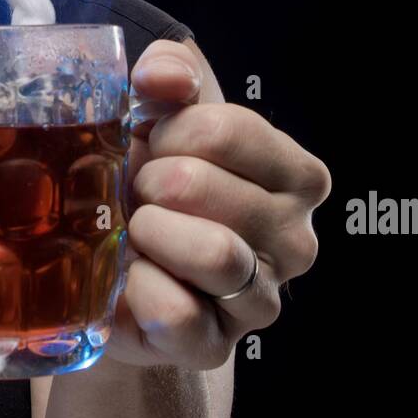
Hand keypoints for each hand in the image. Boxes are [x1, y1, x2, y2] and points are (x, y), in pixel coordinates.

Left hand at [103, 39, 329, 369]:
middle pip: (204, 187)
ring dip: (149, 233)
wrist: (121, 266)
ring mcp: (261, 298)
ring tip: (135, 231)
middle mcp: (295, 239)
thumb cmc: (156, 180)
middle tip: (136, 192)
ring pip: (213, 253)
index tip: (153, 144)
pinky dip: (139, 289)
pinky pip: (179, 314)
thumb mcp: (166, 113)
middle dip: (149, 182)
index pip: (226, 129)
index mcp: (296, 174)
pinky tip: (130, 276)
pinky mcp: (217, 345)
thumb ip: (169, 73)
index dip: (169, 132)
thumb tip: (162, 77)